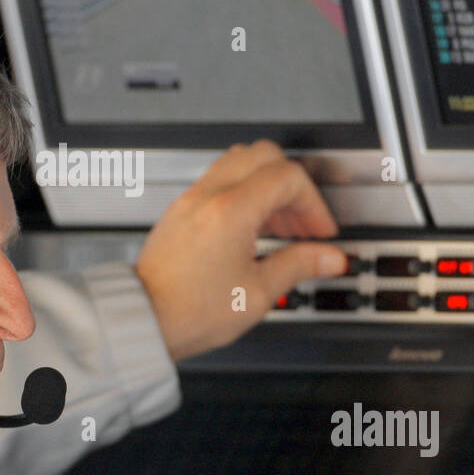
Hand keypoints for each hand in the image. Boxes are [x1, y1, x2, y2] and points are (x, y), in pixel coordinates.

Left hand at [134, 140, 346, 361]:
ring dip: (267, 186)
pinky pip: (218, 181)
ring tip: (279, 226)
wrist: (143, 319)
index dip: (314, 202)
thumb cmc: (188, 311)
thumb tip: (330, 257)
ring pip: (239, 162)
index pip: (288, 177)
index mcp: (231, 210)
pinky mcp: (180, 211)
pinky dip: (243, 194)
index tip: (320, 231)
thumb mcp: (257, 293)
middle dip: (292, 184)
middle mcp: (208, 196)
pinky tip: (251, 230)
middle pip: (264, 155)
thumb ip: (299, 266)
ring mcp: (190, 200)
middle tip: (302, 221)